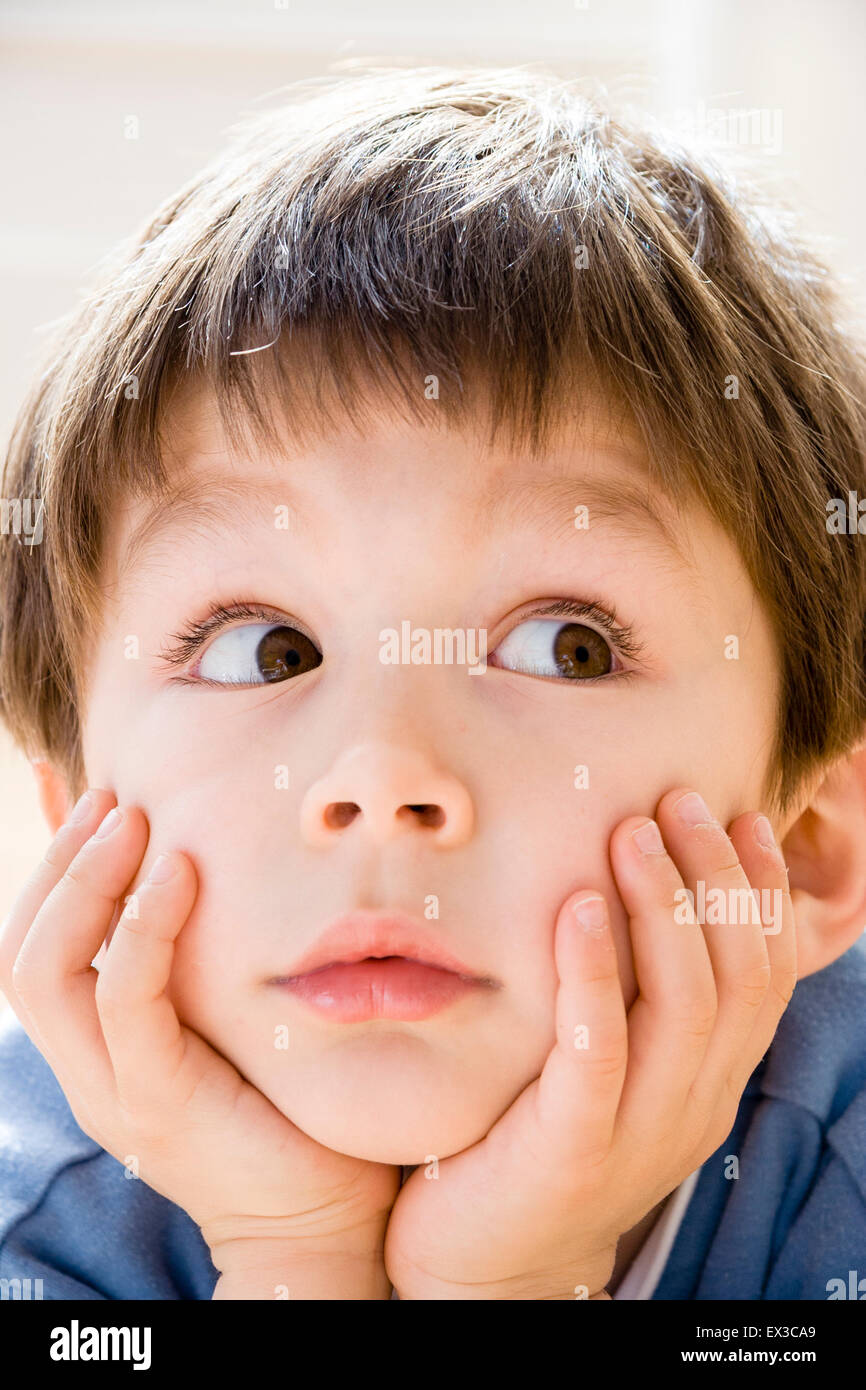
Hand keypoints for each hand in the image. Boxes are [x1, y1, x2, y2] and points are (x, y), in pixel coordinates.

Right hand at [0, 788, 399, 1289]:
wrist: (329, 1225)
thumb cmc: (299, 1111)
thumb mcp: (238, 1018)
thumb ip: (212, 962)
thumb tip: (223, 874)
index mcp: (104, 1050)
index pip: (40, 947)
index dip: (50, 867)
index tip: (77, 787)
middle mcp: (91, 1070)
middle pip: (23, 952)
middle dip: (60, 863)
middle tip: (112, 796)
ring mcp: (113, 1090)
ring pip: (46, 972)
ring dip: (83, 884)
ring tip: (128, 818)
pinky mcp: (156, 1102)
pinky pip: (124, 1000)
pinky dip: (142, 928)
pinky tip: (177, 873)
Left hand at [384, 787, 796, 1298]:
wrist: (482, 1265)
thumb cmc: (535, 1135)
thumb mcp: (605, 1064)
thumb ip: (632, 995)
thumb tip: (628, 884)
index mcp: (707, 1080)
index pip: (764, 975)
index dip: (762, 891)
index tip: (740, 814)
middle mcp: (691, 1104)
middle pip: (735, 975)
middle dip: (716, 876)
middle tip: (680, 799)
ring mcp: (638, 1132)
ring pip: (684, 1005)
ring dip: (663, 906)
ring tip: (632, 831)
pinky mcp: (571, 1150)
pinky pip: (598, 1053)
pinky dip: (593, 973)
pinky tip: (574, 908)